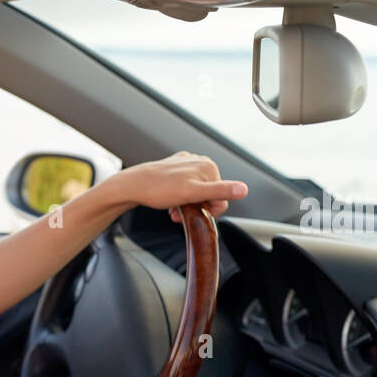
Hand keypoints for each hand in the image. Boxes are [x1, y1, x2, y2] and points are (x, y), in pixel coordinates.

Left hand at [114, 151, 247, 223]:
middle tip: (180, 213)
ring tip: (174, 210)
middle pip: (209, 194)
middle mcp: (200, 161)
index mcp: (209, 167)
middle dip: (197, 208)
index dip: (209, 210)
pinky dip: (181, 198)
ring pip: (197, 191)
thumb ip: (220, 191)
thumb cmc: (159, 190)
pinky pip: (186, 186)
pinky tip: (170, 202)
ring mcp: (187, 164)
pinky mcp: (175, 168)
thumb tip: (243, 190)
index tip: (194, 215)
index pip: (222, 196)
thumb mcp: (193, 194)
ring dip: (188, 205)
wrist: (132, 186)